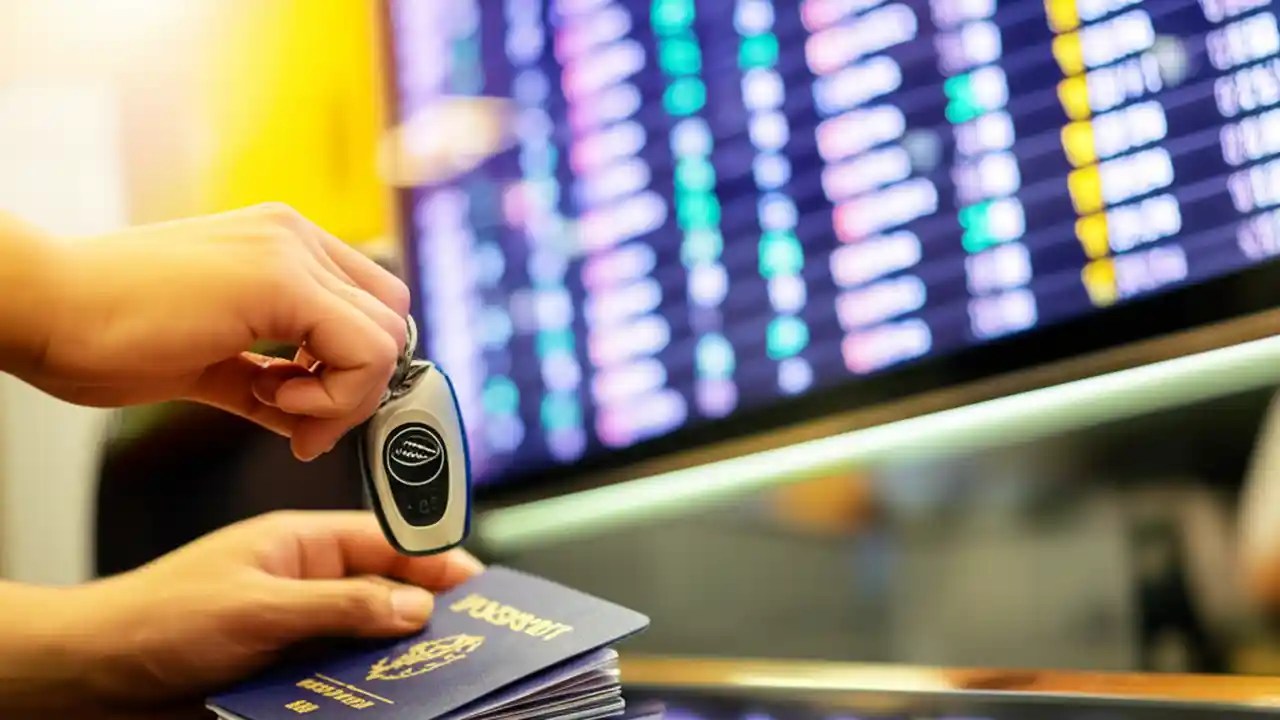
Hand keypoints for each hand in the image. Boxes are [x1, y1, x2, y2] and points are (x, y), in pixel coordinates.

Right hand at [9, 204, 410, 460]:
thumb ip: (269, 383)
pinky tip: (277, 404)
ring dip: (347, 396)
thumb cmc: (104, 335)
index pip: (369, 307)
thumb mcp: (210, 363)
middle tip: (304, 425)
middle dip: (361, 388)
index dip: (354, 371)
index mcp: (282, 248)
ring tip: (283, 413)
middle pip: (391, 320)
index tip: (307, 413)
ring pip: (388, 336)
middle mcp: (295, 237)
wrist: (41, 308)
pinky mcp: (279, 276)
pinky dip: (338, 396)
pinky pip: (365, 349)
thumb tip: (312, 419)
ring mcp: (290, 249)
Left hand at [55, 511, 481, 710]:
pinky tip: (384, 701)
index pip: (386, 542)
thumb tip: (416, 606)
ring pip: (367, 640)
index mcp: (301, 542)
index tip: (481, 587)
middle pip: (385, 593)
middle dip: (427, 613)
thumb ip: (342, 604)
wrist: (93, 675)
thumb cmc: (159, 618)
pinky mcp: (282, 671)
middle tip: (472, 639)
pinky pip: (339, 676)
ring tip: (438, 677)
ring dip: (396, 657)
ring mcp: (294, 628)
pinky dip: (363, 686)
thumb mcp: (261, 607)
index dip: (436, 560)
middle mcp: (304, 583)